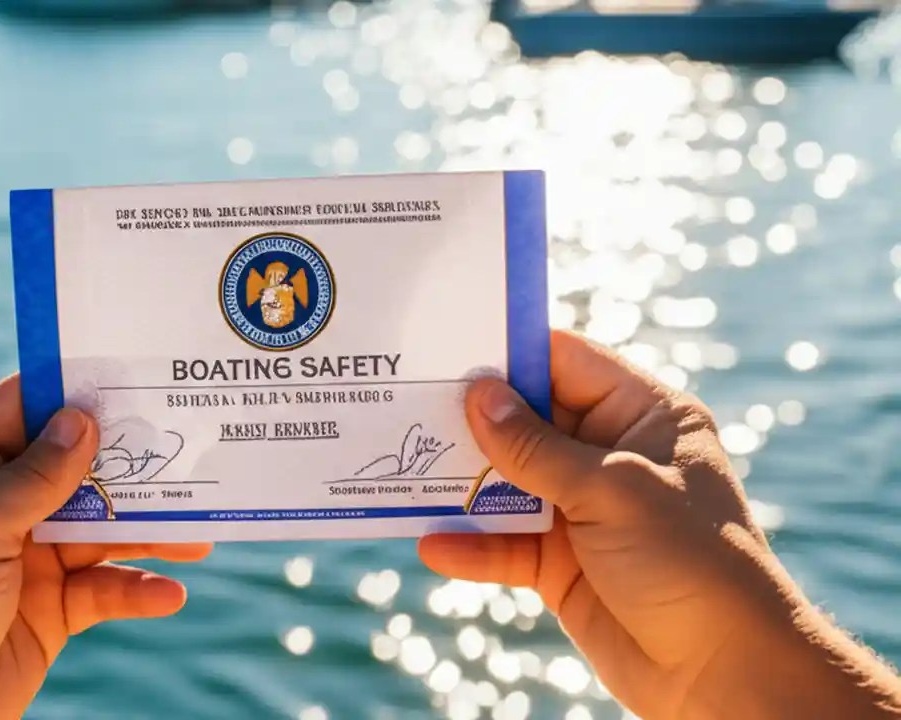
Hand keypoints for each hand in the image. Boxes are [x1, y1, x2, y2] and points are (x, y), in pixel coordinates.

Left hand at [0, 376, 210, 719]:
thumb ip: (32, 480)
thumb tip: (83, 419)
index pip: (18, 410)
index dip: (69, 389)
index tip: (130, 373)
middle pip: (74, 469)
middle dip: (129, 464)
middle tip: (189, 450)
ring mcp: (25, 559)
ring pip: (100, 530)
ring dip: (150, 532)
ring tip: (202, 532)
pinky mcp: (49, 611)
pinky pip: (103, 590)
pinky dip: (138, 590)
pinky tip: (170, 593)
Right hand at [419, 331, 900, 718]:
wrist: (726, 676)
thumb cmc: (692, 564)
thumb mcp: (612, 492)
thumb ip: (536, 448)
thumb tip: (477, 396)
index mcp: (643, 417)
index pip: (568, 362)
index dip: (513, 353)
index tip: (451, 346)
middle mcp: (611, 456)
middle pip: (526, 421)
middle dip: (472, 418)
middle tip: (407, 402)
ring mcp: (584, 512)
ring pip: (507, 484)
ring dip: (462, 483)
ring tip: (405, 469)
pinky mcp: (562, 565)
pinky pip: (506, 545)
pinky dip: (472, 546)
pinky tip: (433, 545)